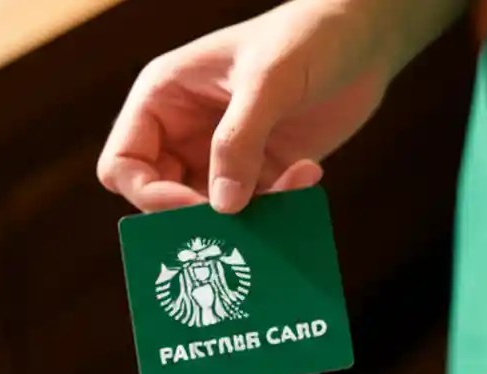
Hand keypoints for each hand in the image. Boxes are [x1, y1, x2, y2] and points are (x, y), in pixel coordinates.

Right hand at [97, 0, 391, 212]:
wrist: (362, 39)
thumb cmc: (306, 39)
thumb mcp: (268, 82)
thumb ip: (240, 141)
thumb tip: (223, 205)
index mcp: (165, 98)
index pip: (124, 163)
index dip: (149, 194)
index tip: (195, 206)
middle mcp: (186, 131)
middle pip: (163, 198)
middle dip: (197, 217)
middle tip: (240, 220)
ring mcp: (226, 154)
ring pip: (213, 211)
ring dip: (248, 216)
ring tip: (288, 187)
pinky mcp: (266, 170)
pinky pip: (259, 208)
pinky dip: (281, 204)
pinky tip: (309, 172)